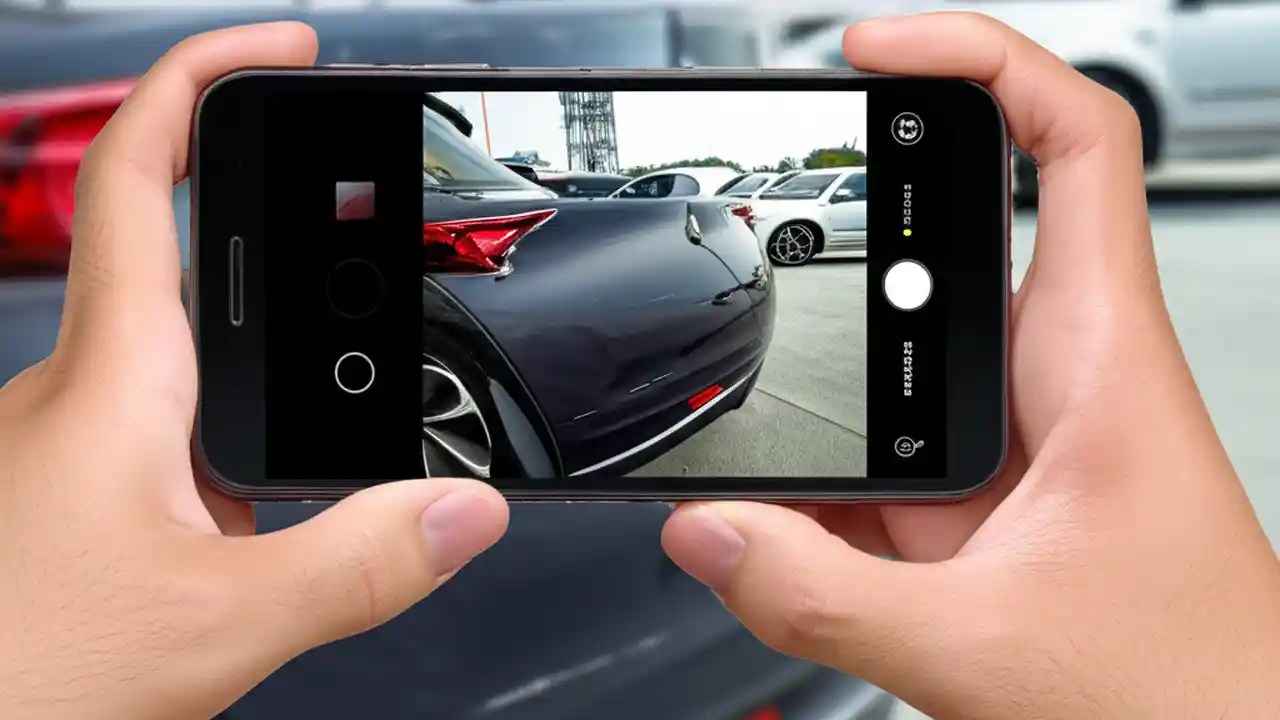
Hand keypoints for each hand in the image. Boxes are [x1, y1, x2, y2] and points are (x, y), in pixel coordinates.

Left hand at [0, 24, 507, 719]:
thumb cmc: (15, 677)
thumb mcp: (220, 624)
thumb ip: (359, 563)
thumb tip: (461, 510)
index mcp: (115, 375)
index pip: (139, 173)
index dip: (204, 80)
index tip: (280, 50)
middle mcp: (83, 390)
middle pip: (178, 250)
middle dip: (278, 227)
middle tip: (359, 213)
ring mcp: (72, 443)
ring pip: (178, 353)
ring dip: (263, 356)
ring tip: (335, 386)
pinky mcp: (74, 496)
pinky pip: (164, 429)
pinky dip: (230, 437)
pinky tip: (263, 511)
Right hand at [663, 14, 1279, 717]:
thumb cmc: (1196, 694)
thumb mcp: (983, 648)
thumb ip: (823, 596)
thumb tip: (711, 535)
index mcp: (1097, 362)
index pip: (1072, 145)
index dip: (980, 62)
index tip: (880, 53)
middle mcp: (1060, 383)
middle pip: (959, 239)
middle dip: (862, 218)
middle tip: (785, 190)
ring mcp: (1018, 447)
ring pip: (905, 363)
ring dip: (829, 374)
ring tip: (759, 387)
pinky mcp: (987, 508)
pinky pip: (886, 458)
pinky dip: (825, 480)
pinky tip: (781, 516)